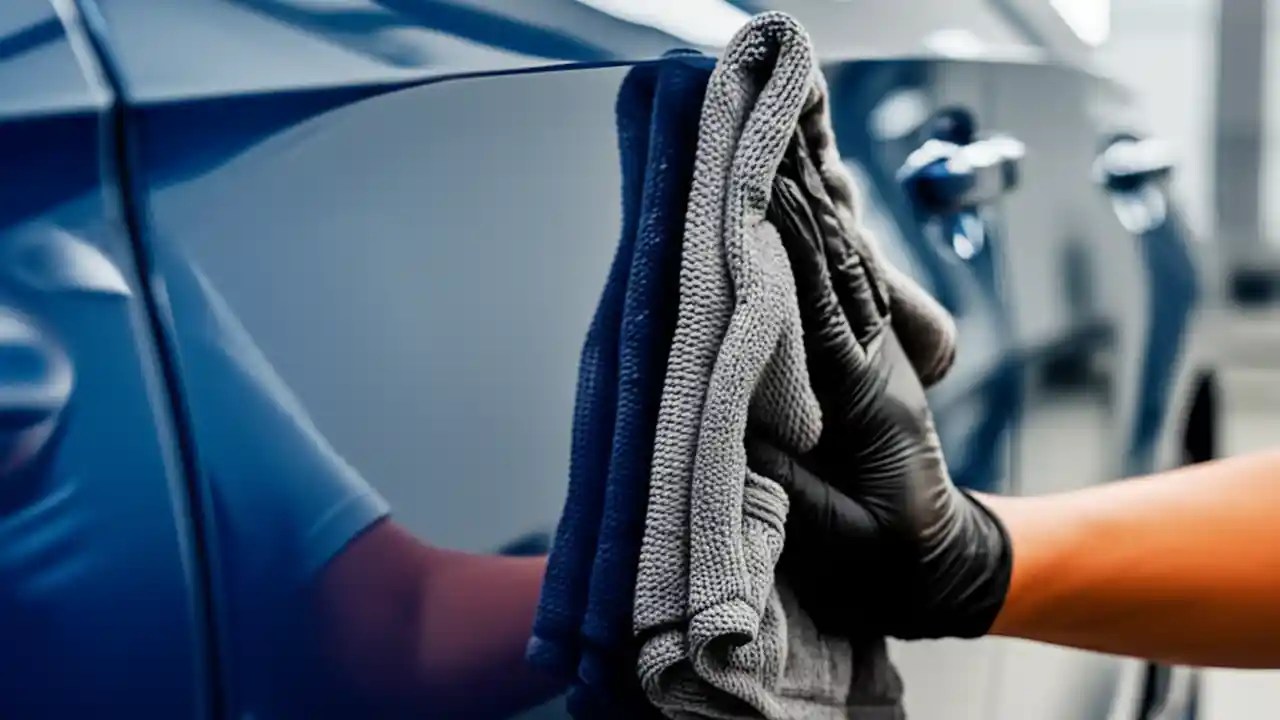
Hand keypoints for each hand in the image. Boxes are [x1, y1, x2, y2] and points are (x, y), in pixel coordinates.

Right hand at [756, 141, 1010, 640]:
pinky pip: (850, 297)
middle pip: (842, 273)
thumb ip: (784, 481)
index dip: (798, 252)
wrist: (941, 568)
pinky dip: (832, 249)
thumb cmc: (890, 562)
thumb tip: (728, 418)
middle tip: (782, 144)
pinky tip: (819, 212)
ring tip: (800, 155)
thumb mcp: (838, 538)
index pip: (824, 312)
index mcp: (868, 403)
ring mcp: (876, 364)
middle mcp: (875, 368)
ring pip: (852, 275)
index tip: (772, 193)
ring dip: (825, 215)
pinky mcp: (867, 368)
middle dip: (812, 207)